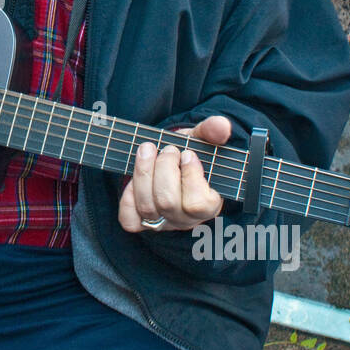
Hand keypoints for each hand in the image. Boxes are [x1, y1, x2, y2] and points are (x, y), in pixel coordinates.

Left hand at [118, 115, 230, 232]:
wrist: (171, 161)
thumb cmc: (188, 153)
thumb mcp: (201, 139)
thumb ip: (212, 131)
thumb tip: (221, 126)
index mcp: (208, 205)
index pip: (197, 204)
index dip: (190, 177)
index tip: (188, 154)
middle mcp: (185, 219)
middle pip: (168, 203)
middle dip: (164, 168)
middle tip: (168, 149)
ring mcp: (162, 223)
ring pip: (147, 207)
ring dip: (143, 173)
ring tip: (147, 149)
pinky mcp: (140, 222)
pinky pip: (129, 219)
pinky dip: (129, 195)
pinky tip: (135, 177)